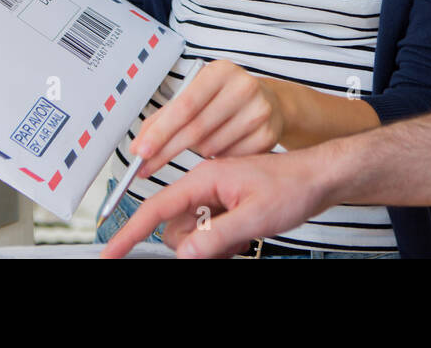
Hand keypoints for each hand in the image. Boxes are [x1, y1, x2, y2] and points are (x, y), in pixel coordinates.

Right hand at [99, 146, 335, 258]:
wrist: (320, 177)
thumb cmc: (293, 186)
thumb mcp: (255, 216)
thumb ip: (215, 236)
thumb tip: (183, 252)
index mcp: (205, 178)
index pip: (156, 207)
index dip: (130, 231)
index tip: (110, 252)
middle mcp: (206, 185)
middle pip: (175, 228)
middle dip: (193, 245)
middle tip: (229, 243)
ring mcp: (216, 197)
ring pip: (193, 234)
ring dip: (211, 246)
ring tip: (243, 238)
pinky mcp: (227, 207)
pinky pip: (210, 234)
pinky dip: (223, 242)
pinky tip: (245, 236)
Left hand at [132, 60, 284, 178]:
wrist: (270, 102)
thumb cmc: (225, 98)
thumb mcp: (197, 94)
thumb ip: (167, 116)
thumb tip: (139, 146)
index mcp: (221, 72)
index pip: (185, 105)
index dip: (161, 131)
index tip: (141, 151)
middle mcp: (243, 88)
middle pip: (196, 129)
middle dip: (165, 151)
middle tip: (144, 168)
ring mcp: (259, 112)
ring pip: (211, 148)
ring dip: (196, 153)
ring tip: (200, 143)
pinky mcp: (268, 135)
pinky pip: (229, 159)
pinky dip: (217, 160)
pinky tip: (220, 147)